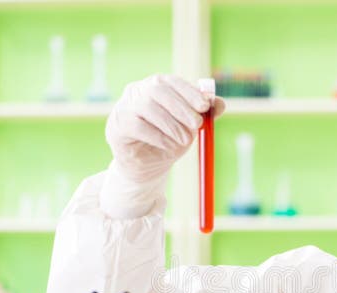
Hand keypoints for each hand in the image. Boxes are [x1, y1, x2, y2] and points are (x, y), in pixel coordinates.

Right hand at [105, 74, 224, 181]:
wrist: (147, 167)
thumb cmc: (168, 141)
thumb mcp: (189, 128)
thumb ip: (204, 115)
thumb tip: (219, 103)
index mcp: (155, 86)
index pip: (171, 81)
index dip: (189, 92)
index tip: (205, 106)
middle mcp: (137, 91)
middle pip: (158, 90)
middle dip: (181, 108)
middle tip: (197, 125)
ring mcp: (124, 106)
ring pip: (147, 107)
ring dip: (171, 125)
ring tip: (184, 140)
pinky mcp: (117, 125)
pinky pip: (137, 125)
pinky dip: (157, 136)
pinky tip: (169, 145)